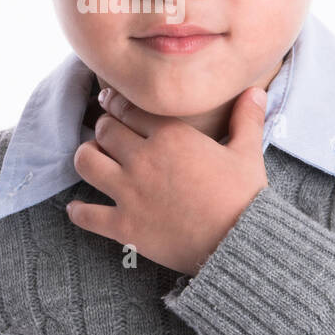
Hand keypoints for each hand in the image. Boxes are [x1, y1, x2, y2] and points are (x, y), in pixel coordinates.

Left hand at [67, 84, 269, 276]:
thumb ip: (247, 118)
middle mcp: (144, 159)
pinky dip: (78, 211)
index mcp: (171, 136)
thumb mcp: (248, 153)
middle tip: (107, 132)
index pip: (128, 107)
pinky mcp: (125, 226)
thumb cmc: (244, 197)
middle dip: (104, 128)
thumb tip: (256, 90)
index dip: (117, 103)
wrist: (239, 244)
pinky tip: (77, 209)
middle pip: (104, 129)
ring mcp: (130, 193)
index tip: (111, 102)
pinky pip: (86, 215)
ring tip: (93, 160)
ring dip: (87, 158)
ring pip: (86, 162)